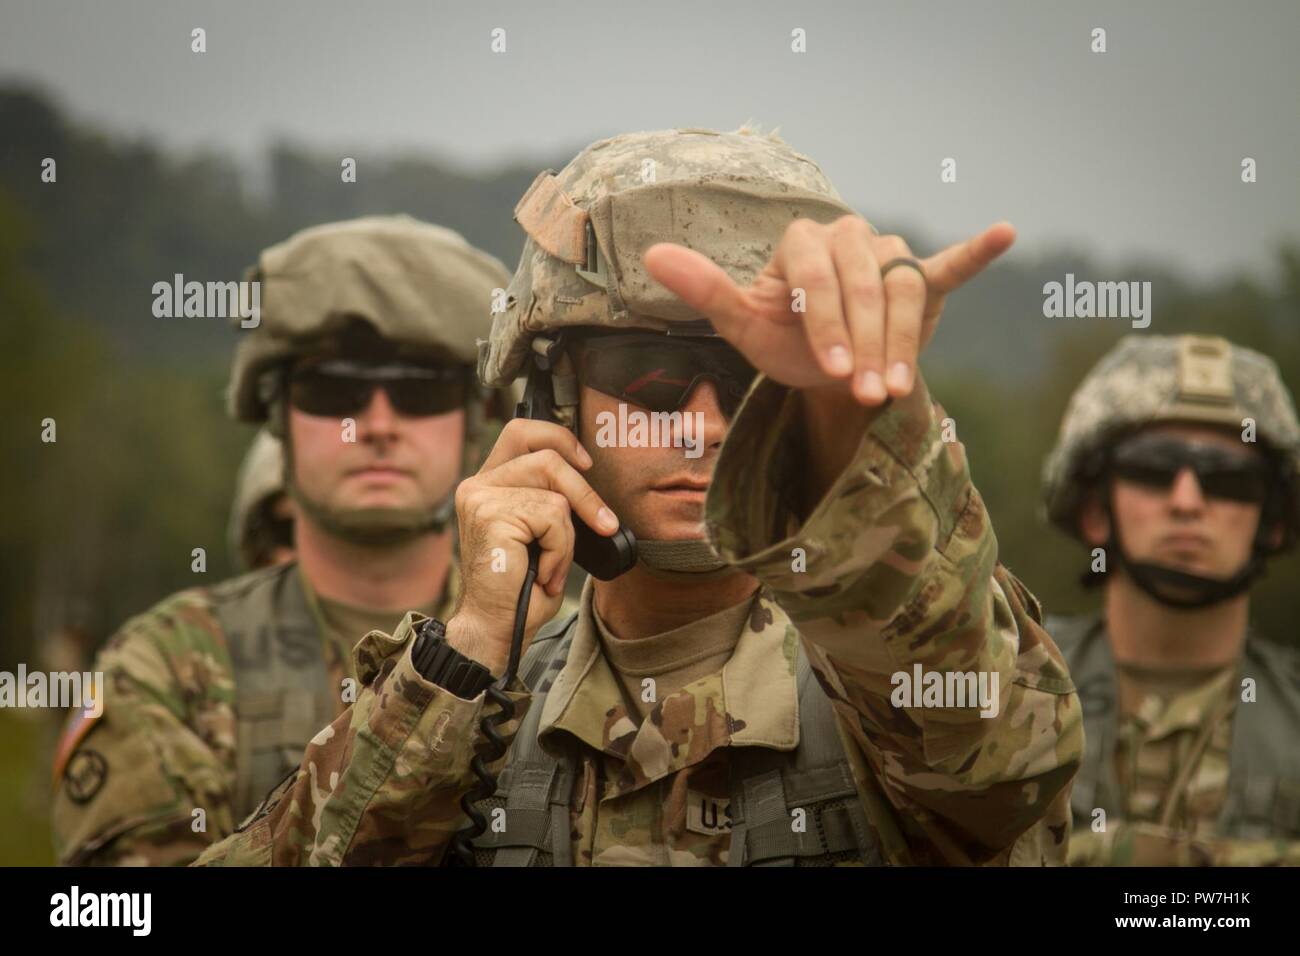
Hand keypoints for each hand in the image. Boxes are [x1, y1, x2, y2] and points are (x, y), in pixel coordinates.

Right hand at [445, 418, 617, 674]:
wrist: (497, 627)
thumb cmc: (521, 586)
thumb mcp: (542, 532)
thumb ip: (552, 498)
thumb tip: (589, 474)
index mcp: (488, 483)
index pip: (522, 432)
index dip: (559, 438)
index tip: (587, 463)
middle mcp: (478, 484)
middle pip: (546, 454)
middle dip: (584, 491)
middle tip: (603, 523)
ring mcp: (481, 497)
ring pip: (555, 493)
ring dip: (568, 535)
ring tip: (553, 563)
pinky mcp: (490, 514)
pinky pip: (552, 517)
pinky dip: (560, 550)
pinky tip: (542, 572)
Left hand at [643, 217, 1015, 404]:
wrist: (825, 369)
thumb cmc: (784, 345)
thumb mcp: (743, 325)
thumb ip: (705, 289)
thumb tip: (652, 252)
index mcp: (802, 243)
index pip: (817, 278)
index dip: (827, 325)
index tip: (832, 374)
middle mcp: (848, 237)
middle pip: (865, 286)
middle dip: (865, 344)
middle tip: (867, 393)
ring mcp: (889, 253)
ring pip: (905, 291)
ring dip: (904, 341)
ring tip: (899, 388)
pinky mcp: (924, 277)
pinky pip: (950, 265)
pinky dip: (976, 252)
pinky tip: (1005, 233)